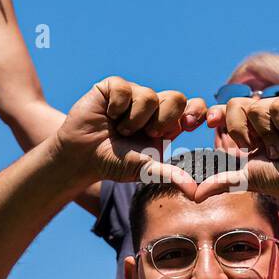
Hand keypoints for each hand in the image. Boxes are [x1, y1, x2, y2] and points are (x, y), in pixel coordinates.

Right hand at [53, 77, 204, 190]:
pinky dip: (116, 108)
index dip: (197, 110)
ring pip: (149, 96)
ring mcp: (134, 94)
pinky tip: (108, 116)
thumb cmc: (114, 163)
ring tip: (121, 130)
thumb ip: (169, 176)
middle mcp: (154, 106)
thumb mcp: (144, 171)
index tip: (190, 124)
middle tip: (148, 134)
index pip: (193, 107)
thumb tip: (194, 192)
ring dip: (134, 120)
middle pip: (177, 98)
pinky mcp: (114, 87)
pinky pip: (125, 89)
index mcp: (167, 124)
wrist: (81, 157)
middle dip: (163, 120)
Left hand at [198, 92, 278, 205]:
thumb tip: (194, 195)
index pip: (225, 113)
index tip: (208, 123)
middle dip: (238, 130)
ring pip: (254, 107)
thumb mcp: (248, 178)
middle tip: (251, 147)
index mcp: (249, 130)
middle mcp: (262, 115)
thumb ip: (222, 182)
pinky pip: (276, 105)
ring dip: (266, 135)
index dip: (214, 114)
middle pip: (233, 105)